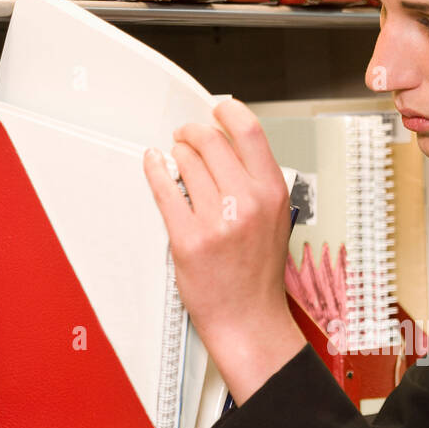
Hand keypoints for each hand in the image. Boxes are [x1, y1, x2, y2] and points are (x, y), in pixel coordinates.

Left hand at [143, 97, 305, 405]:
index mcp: (272, 193)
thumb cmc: (258, 274)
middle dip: (192, 132)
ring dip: (175, 153)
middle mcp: (247, 203)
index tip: (215, 109)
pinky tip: (154, 165)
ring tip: (174, 158)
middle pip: (210, 141)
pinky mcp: (188, 238)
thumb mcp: (274, 220)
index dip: (227, 112)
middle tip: (185, 134)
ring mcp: (216, 221)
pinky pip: (164, 189)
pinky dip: (155, 171)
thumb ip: (255, 182)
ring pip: (185, 162)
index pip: (249, 131)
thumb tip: (228, 144)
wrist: (247, 319)